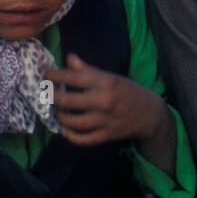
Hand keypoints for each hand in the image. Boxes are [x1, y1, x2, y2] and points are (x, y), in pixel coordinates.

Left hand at [44, 53, 169, 145]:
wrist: (151, 114)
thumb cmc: (129, 91)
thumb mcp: (111, 77)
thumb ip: (89, 69)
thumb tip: (69, 57)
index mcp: (106, 82)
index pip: (72, 76)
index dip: (54, 75)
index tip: (45, 74)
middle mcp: (104, 101)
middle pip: (66, 100)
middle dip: (51, 96)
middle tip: (47, 93)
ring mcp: (105, 120)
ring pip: (72, 121)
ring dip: (59, 116)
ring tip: (57, 111)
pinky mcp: (107, 135)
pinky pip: (83, 139)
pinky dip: (71, 136)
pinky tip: (66, 130)